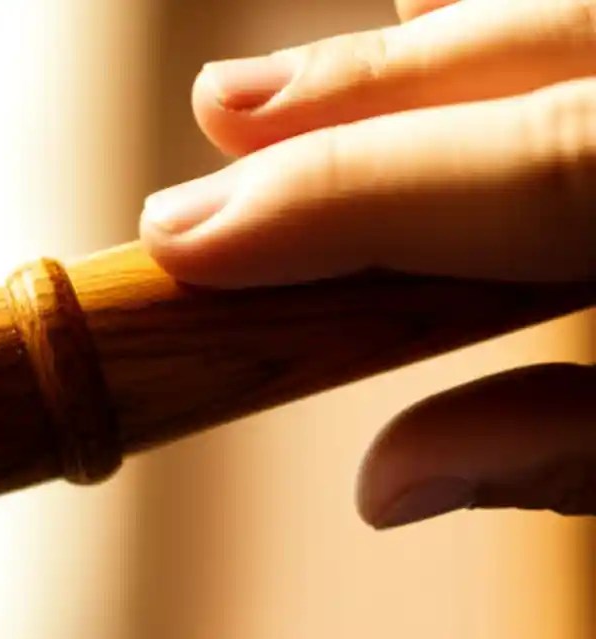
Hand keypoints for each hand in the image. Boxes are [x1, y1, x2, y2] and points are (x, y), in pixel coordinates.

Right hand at [139, 0, 595, 528]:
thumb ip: (575, 452)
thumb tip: (390, 484)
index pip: (545, 163)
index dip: (343, 195)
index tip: (189, 236)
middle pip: (536, 58)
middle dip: (355, 97)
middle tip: (215, 113)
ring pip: (567, 8)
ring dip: (417, 43)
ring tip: (283, 81)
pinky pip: (589, 16)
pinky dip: (499, 17)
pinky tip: (428, 21)